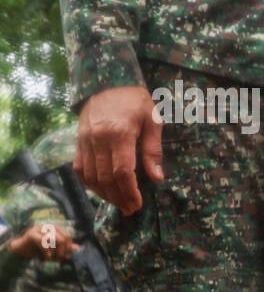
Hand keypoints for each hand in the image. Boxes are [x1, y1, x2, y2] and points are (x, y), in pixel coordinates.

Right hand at [8, 222, 77, 261]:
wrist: (22, 250)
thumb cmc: (40, 249)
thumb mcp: (55, 249)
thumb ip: (66, 248)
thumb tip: (78, 248)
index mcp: (56, 227)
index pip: (68, 236)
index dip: (69, 248)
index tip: (66, 257)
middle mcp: (49, 225)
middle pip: (63, 238)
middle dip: (63, 251)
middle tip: (60, 259)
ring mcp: (40, 228)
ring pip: (54, 239)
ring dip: (55, 252)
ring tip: (52, 258)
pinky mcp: (32, 233)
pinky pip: (43, 241)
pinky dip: (46, 251)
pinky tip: (46, 257)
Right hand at [76, 85, 161, 214]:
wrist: (107, 82)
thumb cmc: (136, 101)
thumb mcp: (153, 120)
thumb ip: (153, 150)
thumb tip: (156, 177)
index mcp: (120, 133)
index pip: (122, 171)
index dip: (129, 192)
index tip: (137, 204)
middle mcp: (98, 138)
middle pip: (105, 177)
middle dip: (118, 197)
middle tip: (130, 209)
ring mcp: (85, 140)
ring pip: (90, 176)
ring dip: (104, 194)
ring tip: (119, 203)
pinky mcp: (78, 141)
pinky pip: (79, 167)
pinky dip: (89, 183)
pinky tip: (102, 190)